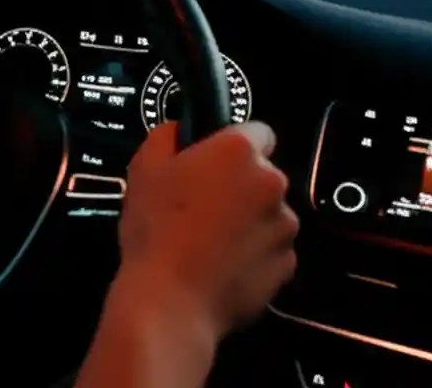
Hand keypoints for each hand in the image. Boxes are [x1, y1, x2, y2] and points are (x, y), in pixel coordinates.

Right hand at [115, 121, 297, 338]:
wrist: (170, 302)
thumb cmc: (155, 230)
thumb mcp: (143, 169)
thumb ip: (166, 136)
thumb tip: (181, 129)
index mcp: (239, 151)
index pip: (257, 130)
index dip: (233, 146)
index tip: (212, 166)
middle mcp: (272, 182)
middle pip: (262, 176)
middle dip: (240, 187)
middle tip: (203, 208)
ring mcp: (285, 226)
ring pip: (269, 214)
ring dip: (249, 222)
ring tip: (211, 244)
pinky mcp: (288, 264)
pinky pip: (271, 251)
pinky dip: (254, 256)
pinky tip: (224, 268)